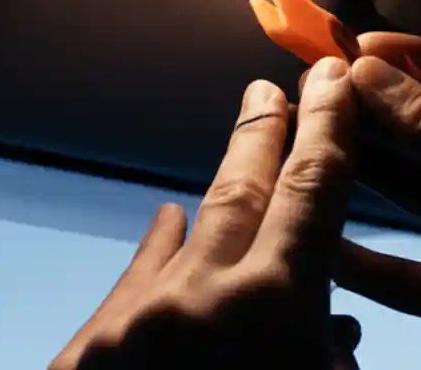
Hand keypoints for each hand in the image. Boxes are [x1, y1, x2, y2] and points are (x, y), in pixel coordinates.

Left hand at [51, 58, 360, 369]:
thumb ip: (326, 350)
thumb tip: (333, 327)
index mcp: (267, 310)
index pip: (309, 191)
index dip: (326, 126)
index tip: (330, 78)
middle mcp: (193, 300)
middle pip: (239, 192)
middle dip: (261, 136)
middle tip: (270, 89)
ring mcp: (131, 324)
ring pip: (184, 234)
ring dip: (218, 190)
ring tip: (240, 153)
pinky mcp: (86, 352)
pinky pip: (134, 283)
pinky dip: (159, 250)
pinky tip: (168, 220)